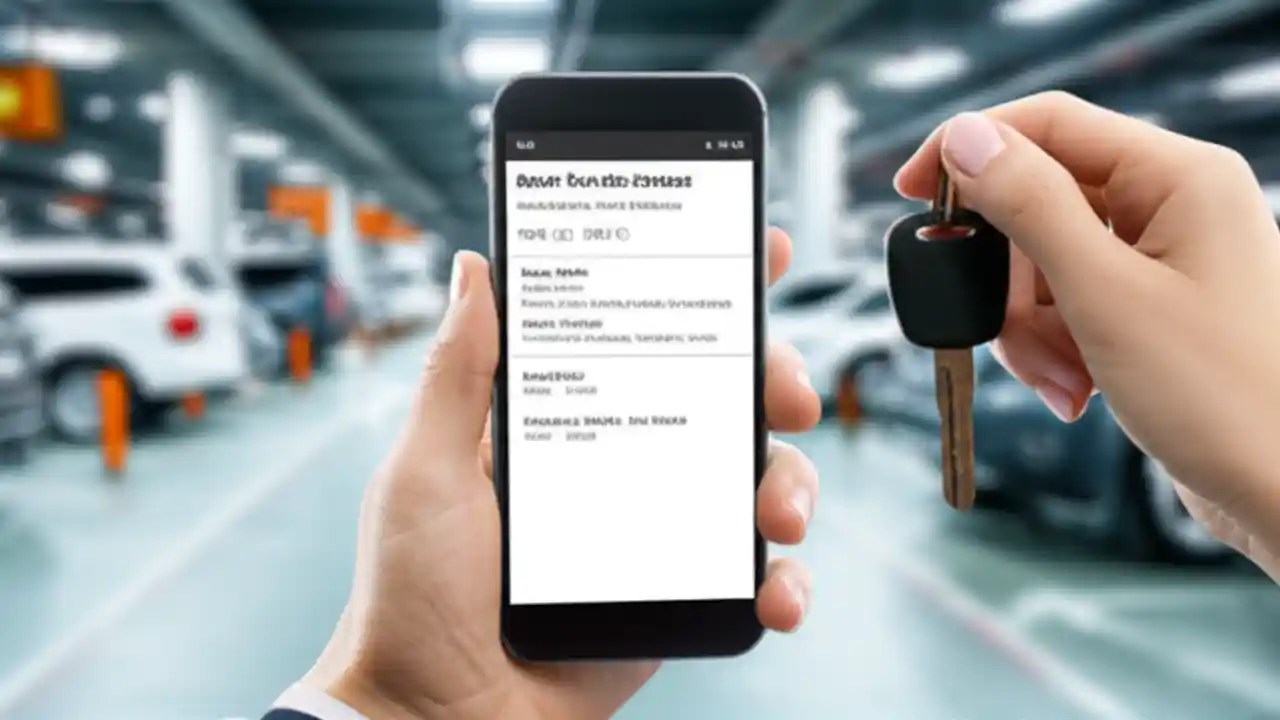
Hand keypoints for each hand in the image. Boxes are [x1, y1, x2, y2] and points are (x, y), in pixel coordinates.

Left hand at [300, 229, 822, 719]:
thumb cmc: (412, 597)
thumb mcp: (425, 472)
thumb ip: (457, 374)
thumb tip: (473, 266)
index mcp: (568, 418)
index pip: (646, 336)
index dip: (710, 292)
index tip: (763, 253)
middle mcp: (623, 461)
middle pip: (725, 398)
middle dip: (775, 381)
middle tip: (789, 396)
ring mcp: (659, 529)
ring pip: (758, 477)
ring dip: (793, 482)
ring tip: (780, 515)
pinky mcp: (683, 595)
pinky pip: (757, 573)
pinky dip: (786, 579)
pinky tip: (775, 593)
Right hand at [895, 92, 1279, 576]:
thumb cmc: (1225, 398)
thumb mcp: (1106, 296)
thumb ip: (1031, 208)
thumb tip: (966, 138)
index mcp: (1178, 177)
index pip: (1050, 125)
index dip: (972, 149)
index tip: (911, 191)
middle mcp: (1172, 206)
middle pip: (1038, 205)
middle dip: (1009, 279)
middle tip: (1005, 332)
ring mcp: (1161, 260)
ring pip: (1042, 266)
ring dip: (1029, 328)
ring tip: (1062, 380)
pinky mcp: (1148, 310)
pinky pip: (1066, 307)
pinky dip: (1053, 349)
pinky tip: (1075, 390)